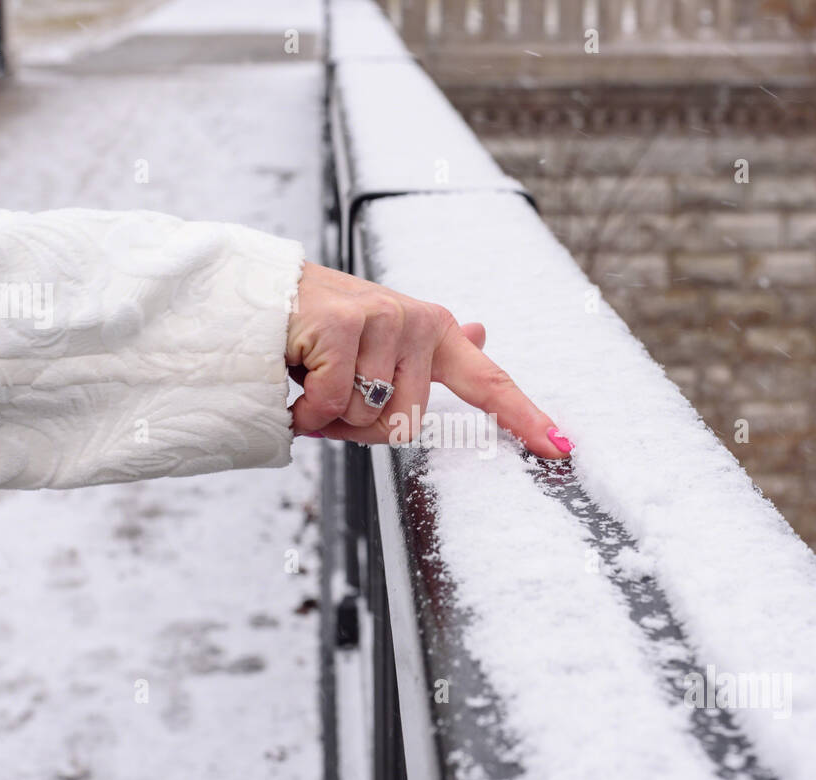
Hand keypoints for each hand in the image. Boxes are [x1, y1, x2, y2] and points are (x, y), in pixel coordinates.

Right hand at [285, 262, 572, 457]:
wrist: (256, 295)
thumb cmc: (317, 332)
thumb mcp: (373, 348)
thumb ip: (426, 359)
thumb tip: (484, 329)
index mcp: (434, 331)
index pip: (489, 380)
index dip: (524, 416)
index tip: (559, 448)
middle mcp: (418, 321)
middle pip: (409, 423)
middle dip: (361, 426)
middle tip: (330, 395)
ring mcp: (383, 318)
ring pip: (371, 416)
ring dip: (330, 416)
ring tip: (311, 379)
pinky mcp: (344, 324)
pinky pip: (335, 402)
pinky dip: (306, 409)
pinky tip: (293, 380)